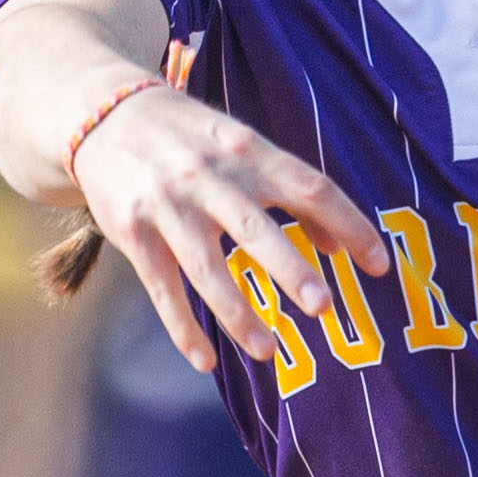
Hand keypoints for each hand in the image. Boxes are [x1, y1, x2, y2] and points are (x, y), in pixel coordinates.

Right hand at [68, 77, 391, 378]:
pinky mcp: (132, 233)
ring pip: (207, 269)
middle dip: (290, 269)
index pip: (310, 187)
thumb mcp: (238, 142)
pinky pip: (162, 289)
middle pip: (255, 227)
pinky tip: (205, 362)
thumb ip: (286, 184)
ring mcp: (167, 206)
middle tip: (323, 308)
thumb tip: (336, 243)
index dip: (348, 225)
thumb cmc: (187, 136)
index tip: (379, 265)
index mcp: (246, 149)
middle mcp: (207, 176)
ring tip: (268, 351)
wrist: (98, 114)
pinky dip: (182, 329)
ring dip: (238, 314)